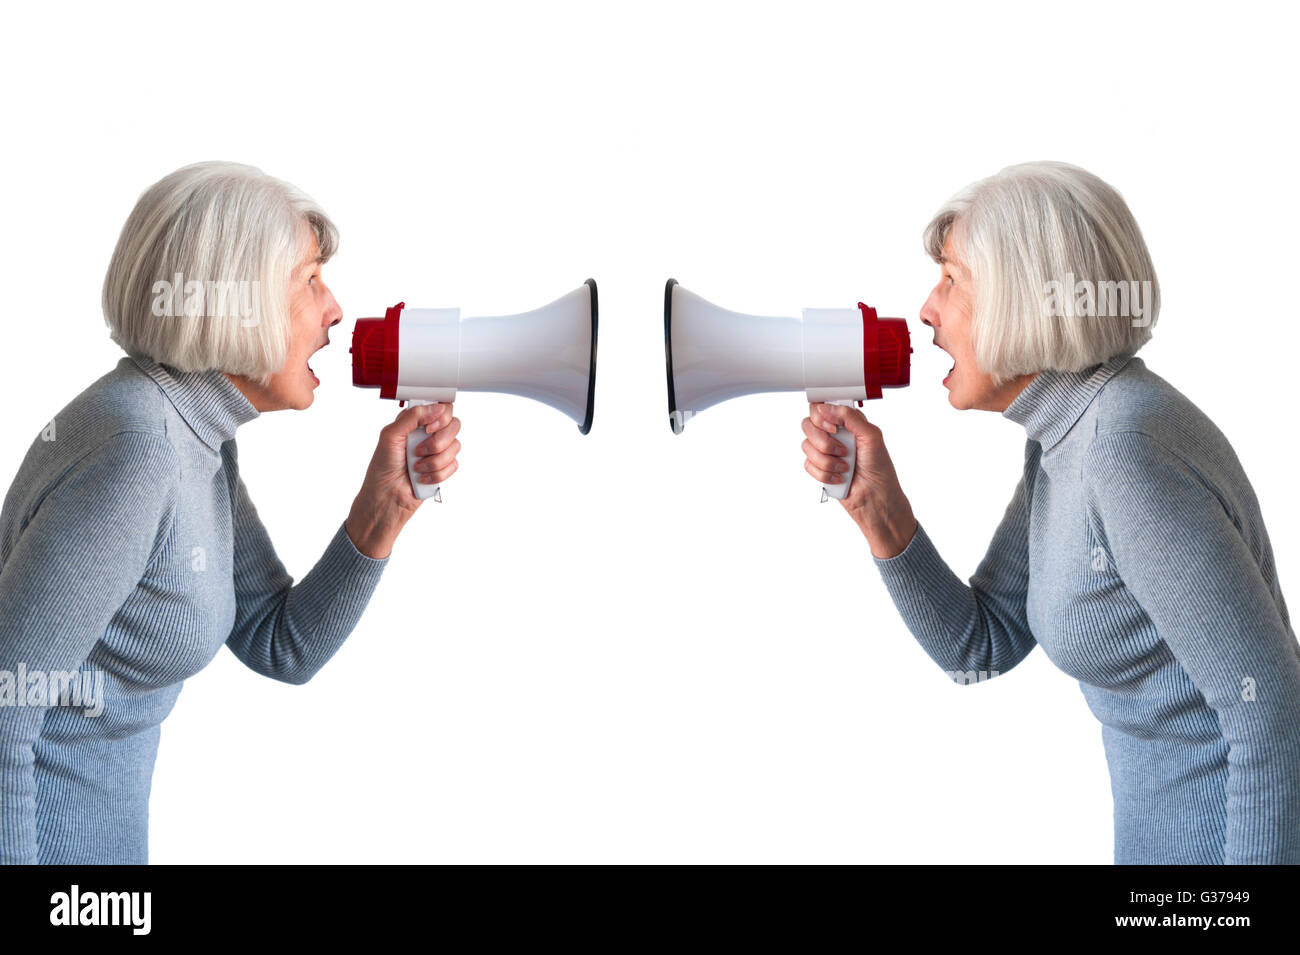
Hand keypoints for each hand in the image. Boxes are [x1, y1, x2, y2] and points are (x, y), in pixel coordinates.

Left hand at [345, 402, 460, 557]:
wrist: (386, 498)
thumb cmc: (382, 469)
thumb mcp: (390, 436)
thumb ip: (412, 417)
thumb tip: (435, 408)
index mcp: (415, 422)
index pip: (440, 407)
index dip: (440, 415)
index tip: (429, 427)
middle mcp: (428, 435)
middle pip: (453, 425)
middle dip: (438, 441)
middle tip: (420, 450)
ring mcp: (436, 452)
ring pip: (455, 446)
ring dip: (434, 460)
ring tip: (417, 466)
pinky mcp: (442, 469)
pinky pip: (454, 465)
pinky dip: (436, 473)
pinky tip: (421, 477)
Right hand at [802, 402, 916, 557]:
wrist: (875, 498)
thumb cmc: (880, 469)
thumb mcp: (871, 436)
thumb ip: (849, 417)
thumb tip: (825, 408)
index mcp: (847, 422)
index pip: (821, 407)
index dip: (821, 415)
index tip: (833, 427)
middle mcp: (834, 435)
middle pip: (808, 424)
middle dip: (824, 441)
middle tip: (842, 449)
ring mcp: (825, 452)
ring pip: (806, 446)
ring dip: (827, 460)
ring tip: (845, 466)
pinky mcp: (819, 469)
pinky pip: (808, 465)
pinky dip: (825, 473)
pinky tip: (840, 476)